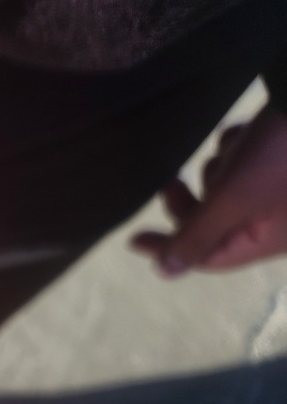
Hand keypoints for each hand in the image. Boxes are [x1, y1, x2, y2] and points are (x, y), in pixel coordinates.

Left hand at [132, 106, 286, 274]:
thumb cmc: (280, 153)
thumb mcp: (232, 199)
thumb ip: (197, 236)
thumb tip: (165, 272)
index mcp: (269, 239)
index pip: (209, 257)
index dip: (169, 248)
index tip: (132, 239)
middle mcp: (278, 220)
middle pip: (214, 222)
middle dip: (194, 201)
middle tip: (168, 182)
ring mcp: (282, 189)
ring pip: (226, 188)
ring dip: (220, 168)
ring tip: (236, 149)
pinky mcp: (283, 158)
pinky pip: (246, 161)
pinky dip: (237, 147)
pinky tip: (247, 131)